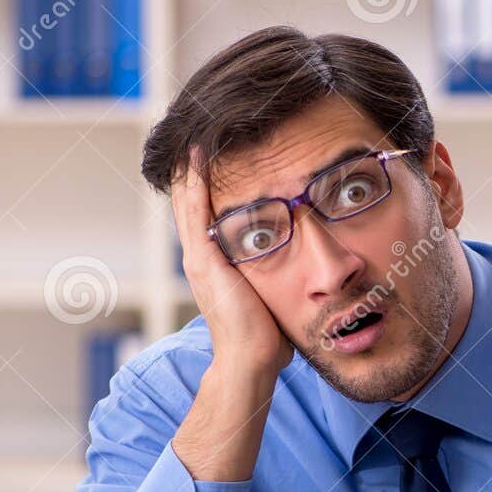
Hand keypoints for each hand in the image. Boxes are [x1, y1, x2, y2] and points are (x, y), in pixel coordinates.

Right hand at [174, 150, 292, 381]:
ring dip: (189, 164)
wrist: (252, 360)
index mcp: (214, 261)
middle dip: (192, 166)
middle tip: (197, 130)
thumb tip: (304, 263)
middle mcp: (200, 255)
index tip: (213, 150)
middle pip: (189, 198)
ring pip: (187, 198)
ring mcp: (198, 256)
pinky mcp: (204, 259)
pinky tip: (196, 153)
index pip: (205, 211)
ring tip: (194, 131)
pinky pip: (196, 210)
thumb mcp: (270, 291)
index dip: (205, 181)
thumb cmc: (267, 334)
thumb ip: (275, 272)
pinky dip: (194, 180)